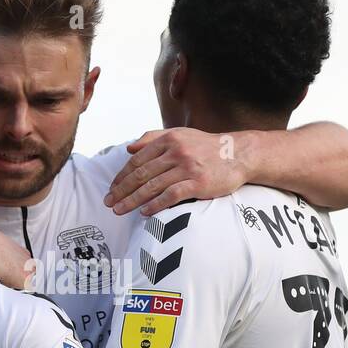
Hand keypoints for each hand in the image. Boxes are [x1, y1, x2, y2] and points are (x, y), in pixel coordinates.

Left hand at [105, 128, 251, 216]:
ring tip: (120, 210)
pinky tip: (144, 212)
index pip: (138, 159)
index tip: (112, 188)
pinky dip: (155, 204)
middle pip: (141, 173)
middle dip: (122, 190)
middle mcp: (176, 151)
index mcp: (169, 139)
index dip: (122, 175)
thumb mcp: (180, 135)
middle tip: (109, 202)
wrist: (239, 153)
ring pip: (152, 186)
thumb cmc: (206, 147)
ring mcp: (187, 167)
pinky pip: (171, 195)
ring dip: (133, 200)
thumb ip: (153, 138)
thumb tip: (128, 148)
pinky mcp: (198, 183)